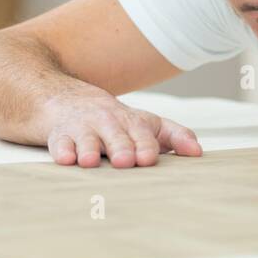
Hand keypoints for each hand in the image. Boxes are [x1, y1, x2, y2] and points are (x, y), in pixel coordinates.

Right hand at [39, 91, 201, 167]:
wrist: (62, 96)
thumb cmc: (112, 119)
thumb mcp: (145, 122)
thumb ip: (174, 136)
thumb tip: (199, 153)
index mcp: (132, 122)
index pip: (142, 133)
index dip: (146, 145)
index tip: (148, 159)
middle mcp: (108, 123)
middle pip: (115, 136)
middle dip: (120, 148)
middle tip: (126, 161)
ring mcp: (82, 127)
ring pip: (86, 138)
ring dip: (88, 149)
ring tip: (89, 161)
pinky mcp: (58, 134)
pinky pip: (60, 142)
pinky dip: (62, 150)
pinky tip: (65, 159)